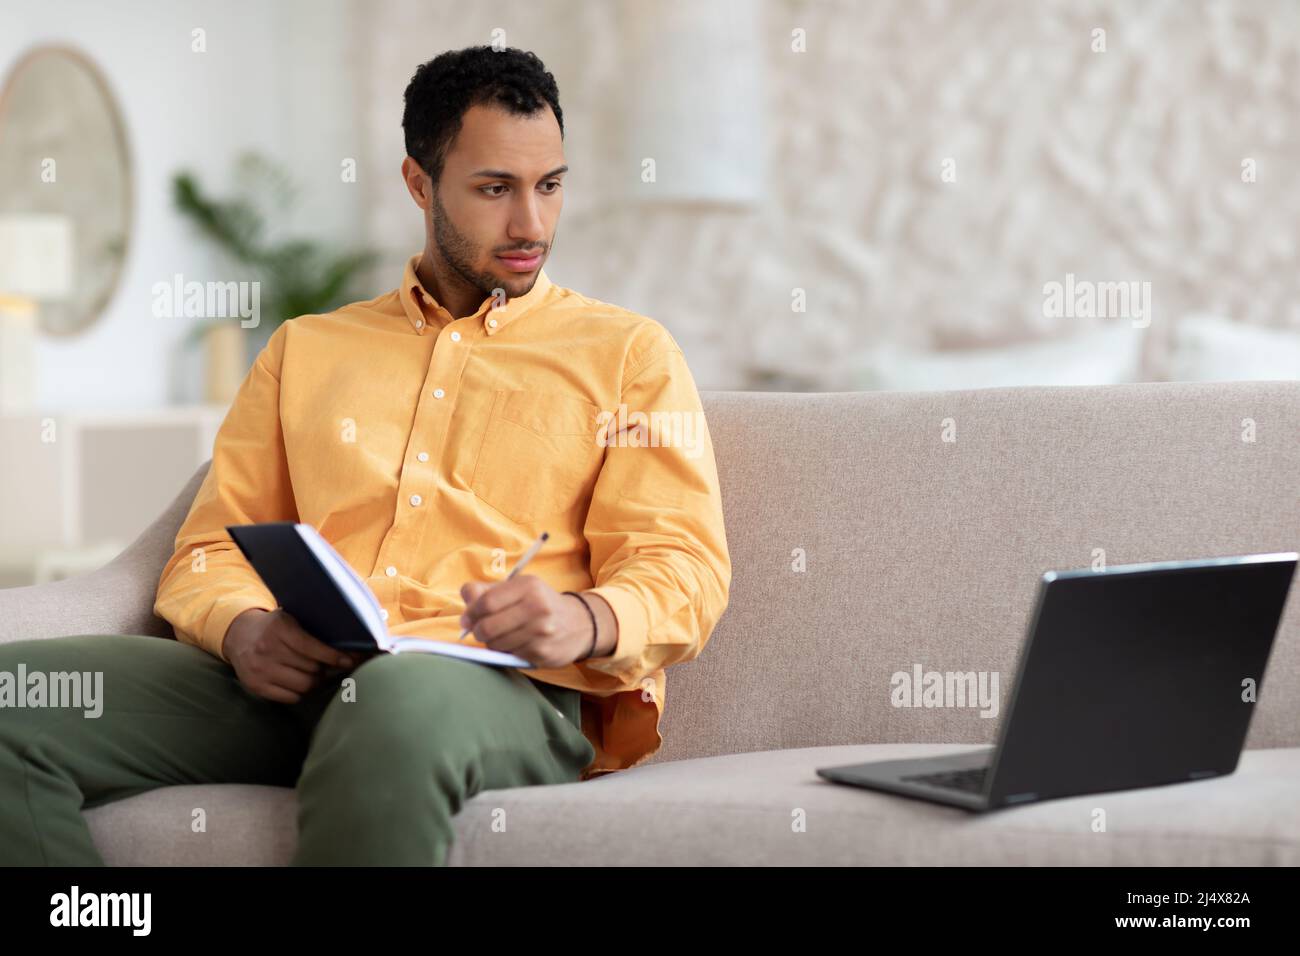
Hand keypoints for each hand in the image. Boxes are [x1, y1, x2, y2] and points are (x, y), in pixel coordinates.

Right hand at [223, 608, 360, 703]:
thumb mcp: (290, 619)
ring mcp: (260, 670)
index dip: (334, 656)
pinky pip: (291, 698)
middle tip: (327, 666)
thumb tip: (350, 648)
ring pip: (304, 685)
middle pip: (312, 669)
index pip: (312, 648)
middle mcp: (267, 649)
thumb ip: (313, 630)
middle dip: (324, 669)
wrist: (238, 635)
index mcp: (279, 628)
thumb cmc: (274, 627)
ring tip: (314, 674)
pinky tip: (298, 682)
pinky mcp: (255, 686)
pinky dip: (300, 692)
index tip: (349, 660)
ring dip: (314, 682)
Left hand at [459, 575, 593, 667]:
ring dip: (492, 643)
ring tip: (501, 636)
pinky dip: (507, 651)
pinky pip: (510, 654)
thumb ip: (488, 590)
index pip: (486, 602)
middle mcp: (537, 607)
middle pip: (488, 626)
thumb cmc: (540, 604)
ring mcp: (541, 631)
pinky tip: (517, 643)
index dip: (471, 613)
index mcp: (529, 586)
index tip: (466, 619)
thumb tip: (466, 596)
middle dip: (477, 631)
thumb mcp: (518, 589)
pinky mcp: (542, 652)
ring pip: (496, 644)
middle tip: (479, 631)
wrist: (579, 624)